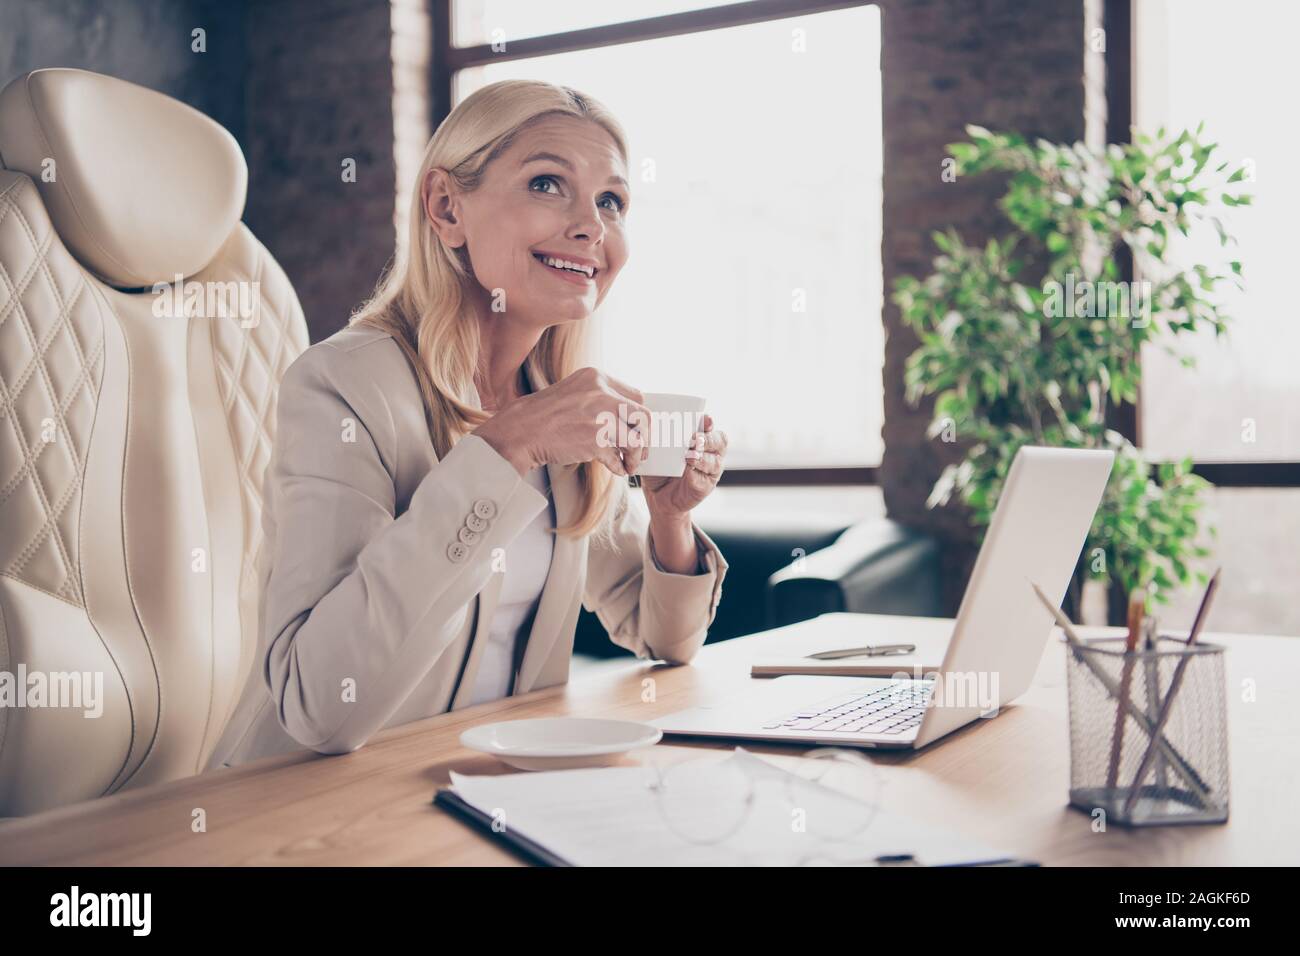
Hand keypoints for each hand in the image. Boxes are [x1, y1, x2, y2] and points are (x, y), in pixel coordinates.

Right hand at [473, 367, 650, 477]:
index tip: (637, 430)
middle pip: (642, 416)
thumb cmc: (546, 416)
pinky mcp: (595, 441)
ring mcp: (600, 417)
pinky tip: (616, 469)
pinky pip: (618, 458)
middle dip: (644, 436)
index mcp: (597, 378)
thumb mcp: (575, 393)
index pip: (636, 396)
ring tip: (630, 464)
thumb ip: (600, 398)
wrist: (521, 431)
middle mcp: (602, 393)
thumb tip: (628, 417)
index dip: (639, 417)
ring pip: (636, 439)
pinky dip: (619, 467)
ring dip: (635, 455)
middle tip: (639, 451)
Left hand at [641, 414, 726, 519]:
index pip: (709, 425)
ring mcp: (710, 469)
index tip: (705, 418)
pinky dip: (696, 473)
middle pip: (719, 440)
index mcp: (700, 437)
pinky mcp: (706, 485)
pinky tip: (688, 471)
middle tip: (694, 439)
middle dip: (707, 439)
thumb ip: (660, 438)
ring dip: (702, 457)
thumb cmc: (659, 467)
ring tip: (689, 456)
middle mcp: (710, 452)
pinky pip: (705, 477)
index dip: (708, 421)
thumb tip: (655, 423)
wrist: (657, 495)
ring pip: (715, 460)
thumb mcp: (657, 450)